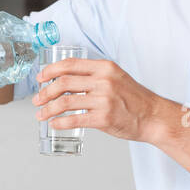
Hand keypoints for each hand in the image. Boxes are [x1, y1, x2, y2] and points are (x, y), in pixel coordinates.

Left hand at [32, 58, 164, 143]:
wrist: (153, 116)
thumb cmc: (133, 99)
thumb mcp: (115, 78)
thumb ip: (93, 76)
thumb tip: (65, 81)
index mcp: (104, 67)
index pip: (69, 65)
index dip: (50, 71)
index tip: (40, 78)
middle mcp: (103, 81)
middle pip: (63, 83)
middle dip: (45, 92)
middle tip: (37, 99)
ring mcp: (104, 100)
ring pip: (65, 102)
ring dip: (48, 109)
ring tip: (41, 114)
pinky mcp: (104, 118)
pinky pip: (74, 119)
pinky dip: (60, 122)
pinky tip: (54, 124)